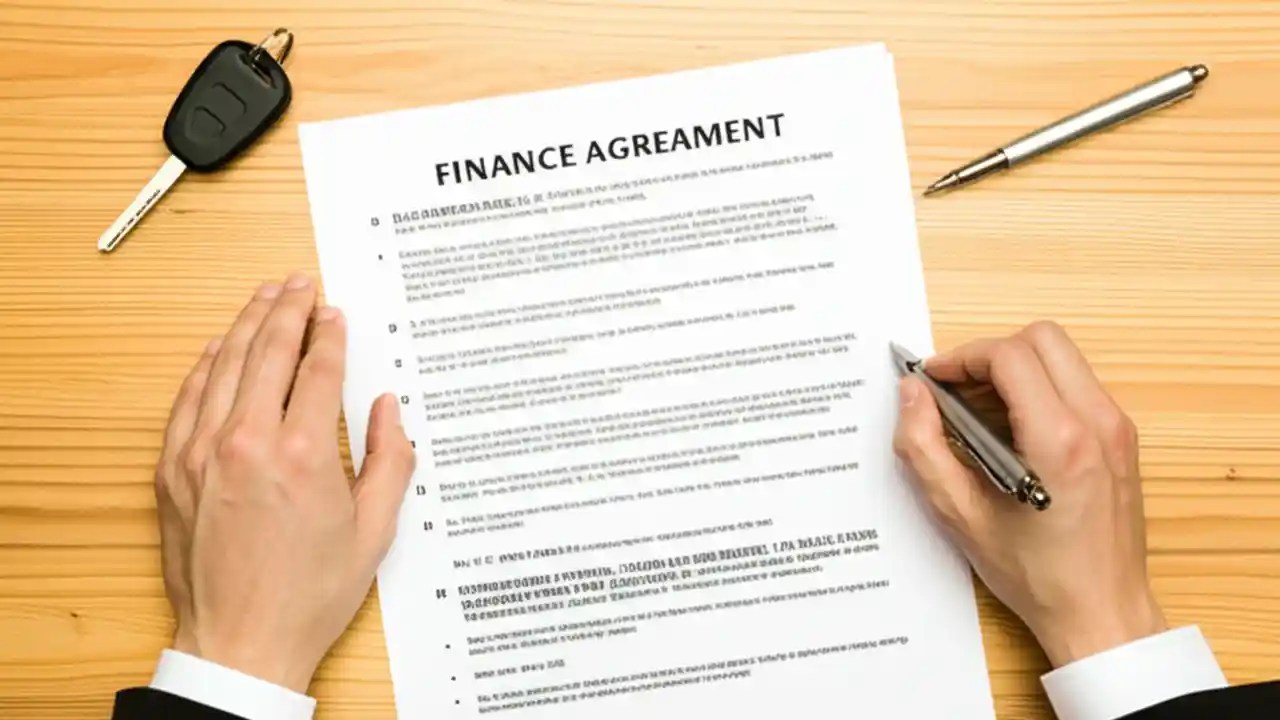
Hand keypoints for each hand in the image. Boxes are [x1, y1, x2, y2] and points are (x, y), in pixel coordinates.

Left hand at [154, 273, 415, 691]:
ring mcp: (203, 453)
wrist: (241, 640)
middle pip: (268, 351)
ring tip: (265, 296)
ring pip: (224, 364)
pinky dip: (206, 364)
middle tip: (301, 283)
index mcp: (305, 454)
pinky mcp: (173, 469)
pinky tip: (220, 347)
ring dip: (246, 324)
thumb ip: (390, 460)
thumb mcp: (374, 531)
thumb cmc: (310, 593)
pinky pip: (188, 398)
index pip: (318, 368)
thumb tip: (385, 409)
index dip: (330, 332)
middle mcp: (248, 442)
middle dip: (288, 309)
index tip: (336, 312)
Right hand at [893, 321, 1165, 666]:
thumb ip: (924, 447)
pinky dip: (1039, 389)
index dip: (961, 357)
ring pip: (1063, 357)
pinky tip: (1010, 430)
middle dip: (990, 354)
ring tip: (979, 411)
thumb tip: (911, 394)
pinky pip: (1078, 385)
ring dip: (1016, 369)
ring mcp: (1117, 428)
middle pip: (1042, 339)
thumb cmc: (1037, 576)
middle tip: (956, 389)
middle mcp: (1097, 423)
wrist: (1102, 612)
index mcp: (1058, 440)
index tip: (934, 379)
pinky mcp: (1123, 439)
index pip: (1009, 356)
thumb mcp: (961, 515)